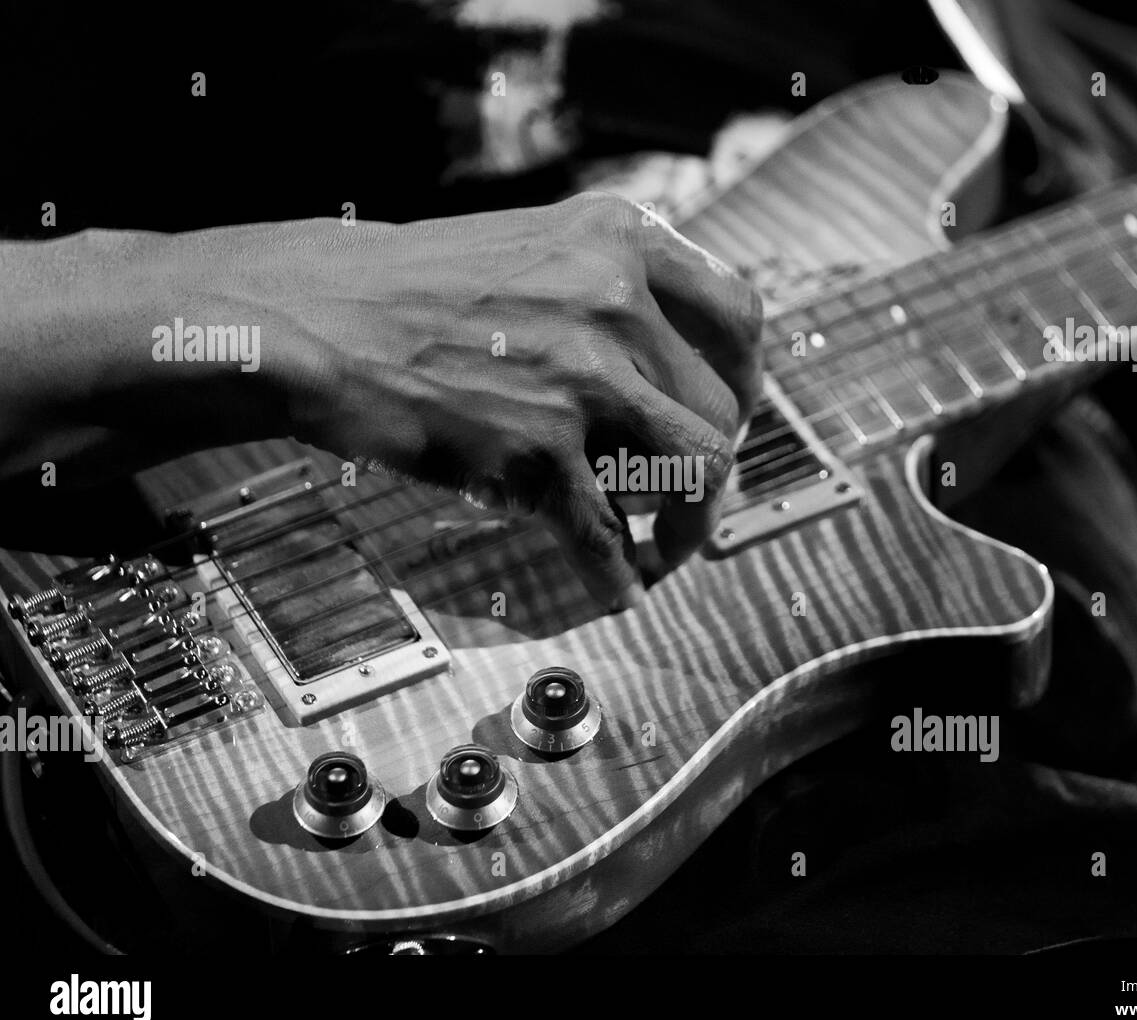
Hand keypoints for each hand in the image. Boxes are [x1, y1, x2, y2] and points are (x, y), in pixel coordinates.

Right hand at [170, 193, 763, 608]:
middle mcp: (616, 303)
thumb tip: (672, 367)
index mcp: (621, 239)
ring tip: (663, 552)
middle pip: (722, 411)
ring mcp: (582, 379)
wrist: (312, 317)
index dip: (746, 384)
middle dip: (716, 470)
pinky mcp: (537, 453)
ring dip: (687, 528)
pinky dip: (618, 572)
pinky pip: (607, 533)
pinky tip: (616, 585)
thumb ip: (610, 292)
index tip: (733, 417)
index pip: (741, 319)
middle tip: (690, 499)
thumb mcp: (533, 250)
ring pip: (695, 474)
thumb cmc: (410, 288)